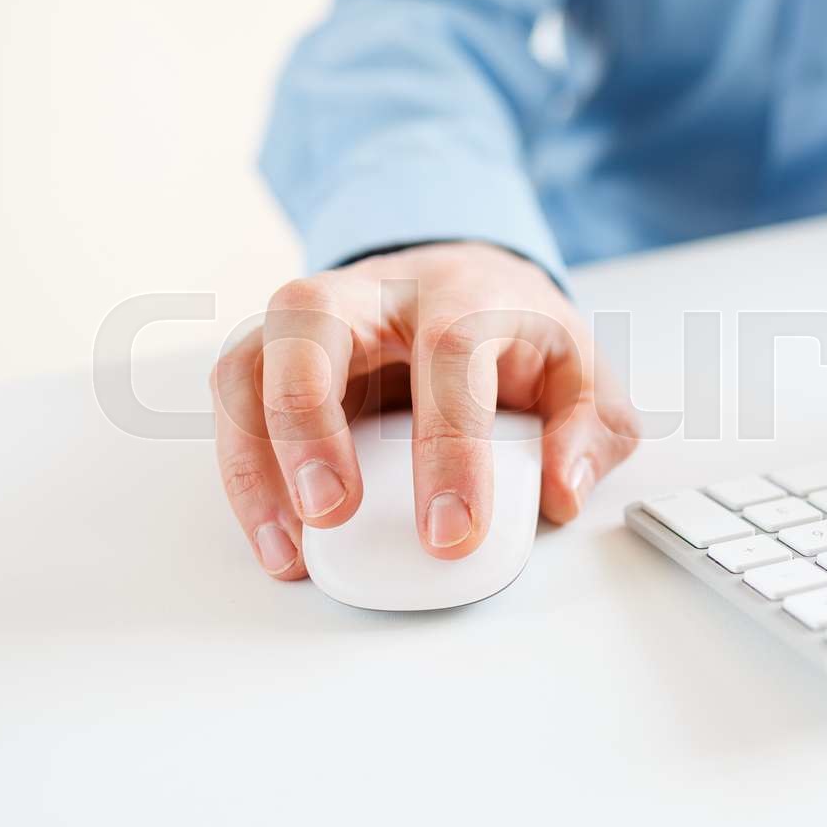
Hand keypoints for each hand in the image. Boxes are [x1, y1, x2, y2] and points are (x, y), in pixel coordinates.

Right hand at [209, 242, 638, 579]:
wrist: (463, 277)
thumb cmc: (515, 331)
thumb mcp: (581, 370)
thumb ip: (592, 430)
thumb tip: (562, 492)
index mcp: (463, 293)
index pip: (449, 353)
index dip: (449, 447)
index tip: (451, 533)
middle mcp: (374, 294)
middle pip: (313, 324)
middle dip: (311, 424)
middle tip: (334, 515)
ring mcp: (312, 320)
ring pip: (250, 363)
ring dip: (256, 460)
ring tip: (290, 550)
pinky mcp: (272, 353)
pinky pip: (234, 403)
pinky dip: (242, 474)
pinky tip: (276, 539)